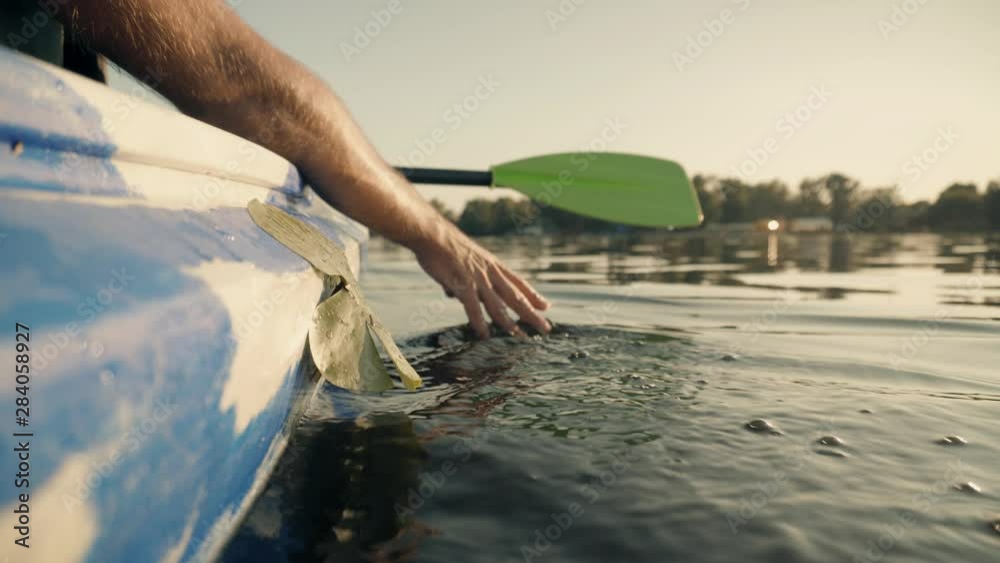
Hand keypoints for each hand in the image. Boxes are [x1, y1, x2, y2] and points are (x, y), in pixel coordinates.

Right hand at [413, 225, 550, 338]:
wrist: (432, 233)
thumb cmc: (444, 246)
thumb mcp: (463, 261)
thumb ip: (462, 280)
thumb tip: (456, 295)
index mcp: (492, 265)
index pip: (518, 283)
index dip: (533, 295)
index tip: (546, 306)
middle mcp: (490, 272)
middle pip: (515, 296)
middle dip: (531, 313)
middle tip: (545, 327)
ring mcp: (477, 279)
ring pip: (498, 305)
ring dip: (510, 322)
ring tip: (520, 335)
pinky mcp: (462, 284)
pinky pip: (473, 308)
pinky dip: (480, 322)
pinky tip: (485, 335)